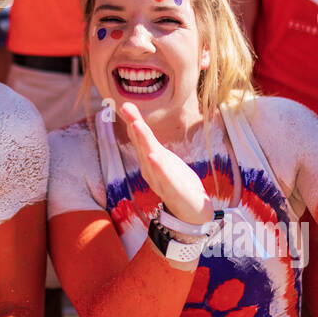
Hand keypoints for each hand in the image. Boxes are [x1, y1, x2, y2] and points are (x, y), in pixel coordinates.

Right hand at [119, 102, 211, 224]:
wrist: (192, 212)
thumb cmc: (176, 182)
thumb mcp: (163, 158)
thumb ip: (150, 143)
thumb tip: (135, 123)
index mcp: (149, 160)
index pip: (140, 138)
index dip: (132, 121)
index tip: (125, 104)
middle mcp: (151, 169)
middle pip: (142, 145)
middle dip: (135, 126)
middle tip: (127, 109)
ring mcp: (161, 180)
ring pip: (151, 158)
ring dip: (143, 141)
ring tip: (138, 125)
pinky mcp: (174, 191)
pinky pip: (165, 177)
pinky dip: (158, 167)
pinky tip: (153, 156)